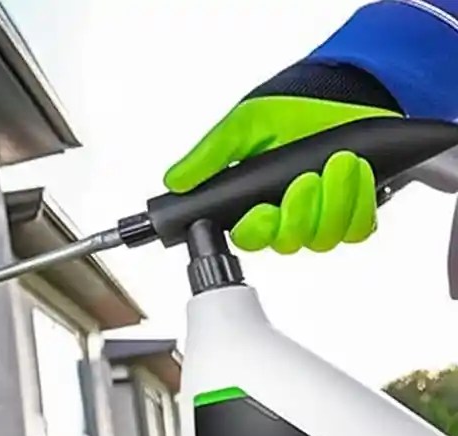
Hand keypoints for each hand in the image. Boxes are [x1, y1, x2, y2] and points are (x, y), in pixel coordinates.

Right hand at [164, 95, 401, 253]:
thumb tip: (175, 180)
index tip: (264, 210)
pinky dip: (359, 201)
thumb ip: (209, 156)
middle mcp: (287, 217)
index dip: (257, 230)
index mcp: (254, 205)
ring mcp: (322, 217)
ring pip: (324, 237)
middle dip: (299, 211)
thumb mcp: (243, 126)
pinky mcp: (356, 211)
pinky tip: (356, 170)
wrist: (339, 95)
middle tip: (306, 178)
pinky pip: (358, 228)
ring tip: (339, 162)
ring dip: (334, 201)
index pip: (249, 237)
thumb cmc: (291, 111)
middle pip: (289, 241)